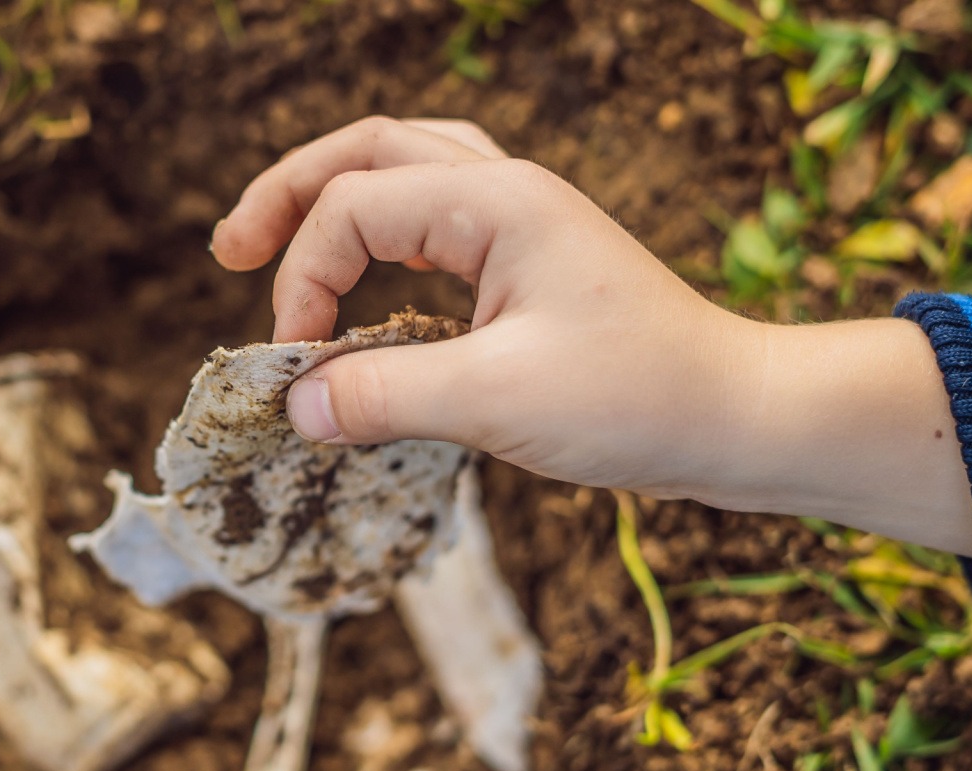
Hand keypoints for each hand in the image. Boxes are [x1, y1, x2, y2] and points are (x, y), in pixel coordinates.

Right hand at [211, 116, 971, 555]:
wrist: (741, 419)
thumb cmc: (637, 401)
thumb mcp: (494, 402)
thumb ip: (382, 395)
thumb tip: (292, 407)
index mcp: (495, 202)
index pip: (351, 209)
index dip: (303, 283)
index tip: (299, 368)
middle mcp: (506, 191)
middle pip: (367, 149)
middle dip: (288, 194)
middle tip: (230, 252)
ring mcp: (524, 221)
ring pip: (404, 170)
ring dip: (334, 200)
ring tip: (276, 246)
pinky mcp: (534, 263)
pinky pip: (435, 219)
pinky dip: (382, 239)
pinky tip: (367, 282)